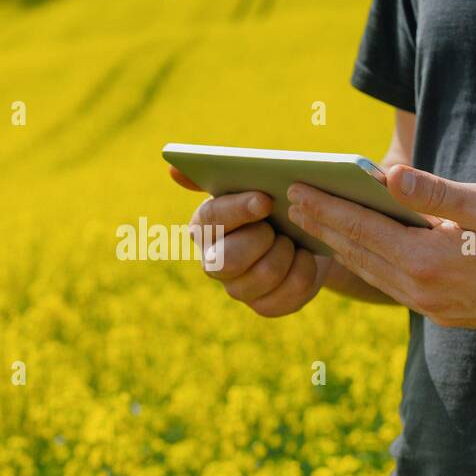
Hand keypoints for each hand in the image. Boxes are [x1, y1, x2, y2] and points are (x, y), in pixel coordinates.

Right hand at [170, 167, 330, 316]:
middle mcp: (212, 261)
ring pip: (266, 274)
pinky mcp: (264, 306)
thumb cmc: (273, 206)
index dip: (239, 210)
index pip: (212, 219)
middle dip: (262, 240)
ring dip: (288, 252)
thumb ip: (217, 175)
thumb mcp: (254, 186)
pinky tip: (304, 257)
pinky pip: (289, 294)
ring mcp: (238, 288)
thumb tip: (171, 169)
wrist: (305, 238)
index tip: (265, 200)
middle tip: (279, 228)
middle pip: (230, 259)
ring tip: (292, 240)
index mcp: (205, 226)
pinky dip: (305, 271)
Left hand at [286, 165, 475, 328]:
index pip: (360, 228)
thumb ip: (435, 193)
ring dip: (340, 247)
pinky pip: (390, 286)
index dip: (325, 206)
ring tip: (315, 224)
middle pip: (356, 252)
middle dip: (322, 225)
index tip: (297, 188)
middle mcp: (421, 291)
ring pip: (371, 273)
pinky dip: (367, 266)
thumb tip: (388, 175)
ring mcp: (430, 307)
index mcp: (427, 261)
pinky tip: (358, 252)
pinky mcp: (443, 314)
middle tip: (291, 202)